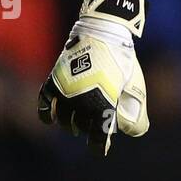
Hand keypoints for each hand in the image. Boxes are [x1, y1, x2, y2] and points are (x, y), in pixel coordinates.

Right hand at [38, 0, 148, 155]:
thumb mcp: (136, 89)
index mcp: (103, 104)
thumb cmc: (123, 61)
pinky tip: (50, 120)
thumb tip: (133, 132)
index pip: (98, 134)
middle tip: (94, 127)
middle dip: (88, 129)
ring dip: (70, 124)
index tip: (101, 150)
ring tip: (77, 124)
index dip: (99, 145)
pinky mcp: (55, 79)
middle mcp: (82, 100)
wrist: (103, 31)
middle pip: (81, 126)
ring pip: (64, 118)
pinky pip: (45, 101)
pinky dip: (46, 113)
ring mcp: (66, 90)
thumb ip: (135, 113)